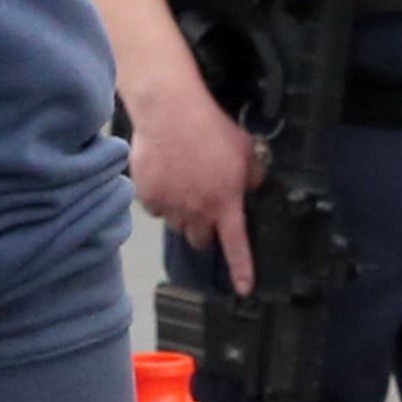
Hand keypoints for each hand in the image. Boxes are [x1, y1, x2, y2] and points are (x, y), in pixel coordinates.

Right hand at [125, 69, 262, 292]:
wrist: (171, 113)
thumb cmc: (212, 128)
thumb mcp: (247, 149)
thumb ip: (253, 176)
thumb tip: (249, 189)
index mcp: (225, 204)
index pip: (236, 246)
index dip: (241, 270)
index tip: (244, 288)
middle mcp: (198, 211)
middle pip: (201, 240)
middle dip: (205, 231)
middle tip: (205, 208)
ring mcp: (171, 206)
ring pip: (178, 225)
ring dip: (184, 214)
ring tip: (185, 185)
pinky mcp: (148, 196)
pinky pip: (157, 209)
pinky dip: (161, 200)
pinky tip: (166, 177)